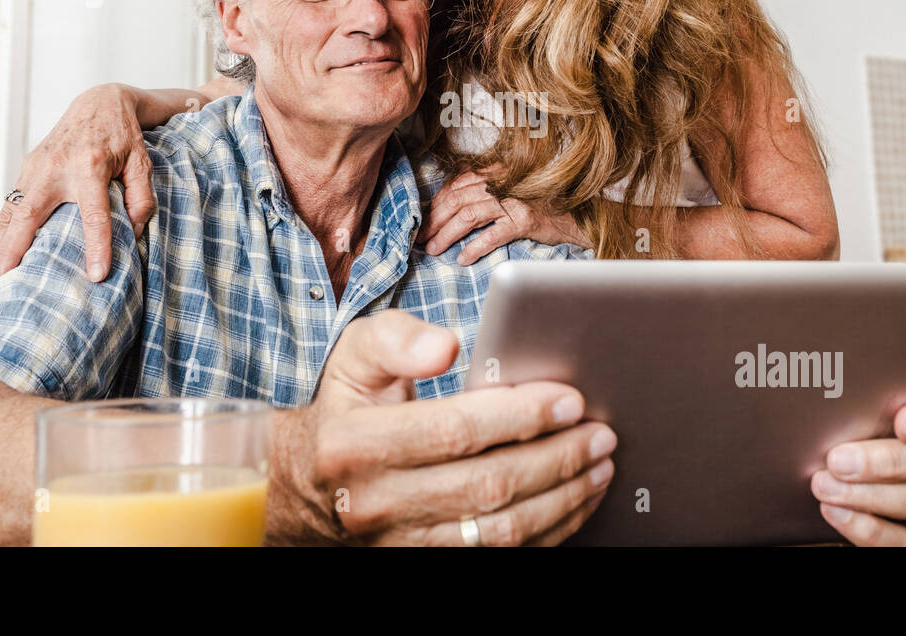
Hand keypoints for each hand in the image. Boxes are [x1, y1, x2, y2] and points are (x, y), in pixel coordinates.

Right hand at [0, 83, 155, 286]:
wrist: (99, 103)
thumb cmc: (124, 137)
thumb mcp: (142, 163)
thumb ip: (142, 198)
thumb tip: (133, 233)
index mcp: (90, 167)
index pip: (93, 215)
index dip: (96, 246)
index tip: (95, 276)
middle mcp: (55, 168)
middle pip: (28, 215)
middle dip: (12, 251)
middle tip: (0, 284)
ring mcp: (35, 168)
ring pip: (10, 212)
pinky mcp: (27, 168)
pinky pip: (10, 204)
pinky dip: (2, 231)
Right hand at [274, 308, 616, 545]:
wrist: (306, 485)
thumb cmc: (346, 409)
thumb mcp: (354, 358)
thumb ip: (397, 339)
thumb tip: (444, 347)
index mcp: (354, 443)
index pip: (453, 430)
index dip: (519, 416)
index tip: (568, 399)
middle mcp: (374, 503)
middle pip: (486, 485)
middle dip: (556, 458)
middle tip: (600, 433)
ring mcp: (399, 544)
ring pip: (498, 532)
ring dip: (562, 500)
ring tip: (600, 466)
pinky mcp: (422, 565)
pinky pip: (497, 559)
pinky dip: (547, 533)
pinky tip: (574, 502)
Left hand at [418, 166, 590, 264]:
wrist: (572, 214)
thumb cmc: (537, 201)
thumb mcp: (509, 185)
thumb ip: (484, 183)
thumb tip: (454, 188)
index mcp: (493, 171)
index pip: (455, 186)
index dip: (436, 204)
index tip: (423, 221)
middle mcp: (500, 182)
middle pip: (456, 200)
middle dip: (435, 221)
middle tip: (422, 238)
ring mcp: (512, 200)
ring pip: (469, 216)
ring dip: (447, 235)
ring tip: (435, 249)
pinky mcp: (524, 219)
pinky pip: (493, 234)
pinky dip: (475, 247)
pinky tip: (464, 258)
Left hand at [809, 378, 905, 545]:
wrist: (811, 443)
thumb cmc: (834, 405)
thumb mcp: (848, 383)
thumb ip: (856, 373)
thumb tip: (829, 358)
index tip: (905, 421)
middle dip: (889, 462)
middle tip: (839, 458)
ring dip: (872, 496)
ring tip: (824, 483)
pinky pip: (905, 542)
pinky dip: (870, 529)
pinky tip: (835, 510)